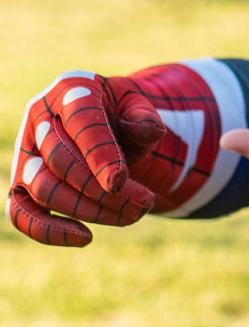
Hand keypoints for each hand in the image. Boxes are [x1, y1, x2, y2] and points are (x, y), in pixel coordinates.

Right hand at [7, 65, 218, 247]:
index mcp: (71, 89)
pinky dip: (48, 231)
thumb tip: (148, 132)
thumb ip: (145, 118)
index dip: (99, 152)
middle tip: (144, 203)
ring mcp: (26, 152)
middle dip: (103, 189)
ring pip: (43, 189)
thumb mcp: (140, 108)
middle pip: (60, 160)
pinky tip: (86, 238)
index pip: (80, 120)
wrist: (108, 127)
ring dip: (89, 210)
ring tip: (133, 215)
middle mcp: (40, 118)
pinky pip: (21, 213)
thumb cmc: (123, 116)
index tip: (120, 181)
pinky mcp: (22, 184)